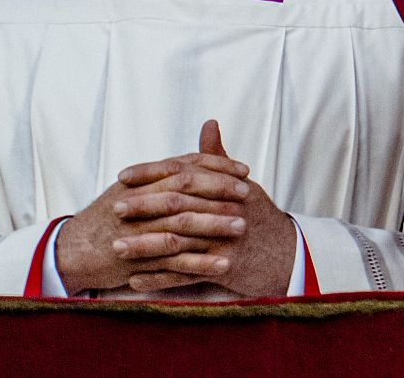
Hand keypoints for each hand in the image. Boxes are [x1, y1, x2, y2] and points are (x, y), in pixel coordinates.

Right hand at [55, 123, 251, 291]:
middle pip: (185, 192)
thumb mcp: (133, 187)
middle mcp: (139, 202)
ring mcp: (137, 232)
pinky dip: (199, 263)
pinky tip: (224, 263)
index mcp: (141, 182)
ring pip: (181, 226)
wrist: (72, 251)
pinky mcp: (137, 261)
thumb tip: (195, 155)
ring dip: (214, 226)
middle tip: (249, 195)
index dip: (216, 167)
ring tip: (242, 227)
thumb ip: (165, 172)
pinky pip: (172, 263)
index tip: (244, 171)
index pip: (185, 167)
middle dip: (220, 192)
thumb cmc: (108, 216)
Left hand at [122, 121, 297, 295]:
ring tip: (116, 248)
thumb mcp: (244, 186)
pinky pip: (186, 273)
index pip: (185, 172)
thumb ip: (218, 159)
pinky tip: (135, 279)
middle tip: (115, 208)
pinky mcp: (227, 266)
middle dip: (144, 206)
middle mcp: (228, 208)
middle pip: (180, 204)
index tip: (123, 177)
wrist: (289, 256)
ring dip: (144, 246)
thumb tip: (208, 123)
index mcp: (229, 186)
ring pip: (179, 240)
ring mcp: (227, 238)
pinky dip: (159, 277)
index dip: (152, 173)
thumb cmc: (260, 219)